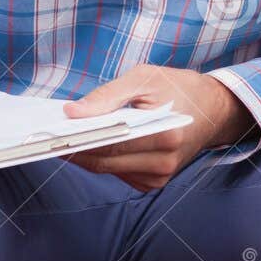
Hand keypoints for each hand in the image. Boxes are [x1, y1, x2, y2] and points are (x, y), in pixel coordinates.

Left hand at [62, 64, 255, 191]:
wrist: (213, 110)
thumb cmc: (179, 88)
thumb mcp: (145, 78)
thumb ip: (108, 96)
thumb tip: (72, 112)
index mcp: (164, 134)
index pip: (108, 143)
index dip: (75, 139)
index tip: (48, 133)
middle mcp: (163, 162)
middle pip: (103, 161)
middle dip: (74, 148)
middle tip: (46, 135)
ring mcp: (159, 177)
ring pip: (107, 171)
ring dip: (86, 154)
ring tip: (66, 135)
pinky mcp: (154, 183)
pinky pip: (117, 174)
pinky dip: (102, 159)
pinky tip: (94, 143)